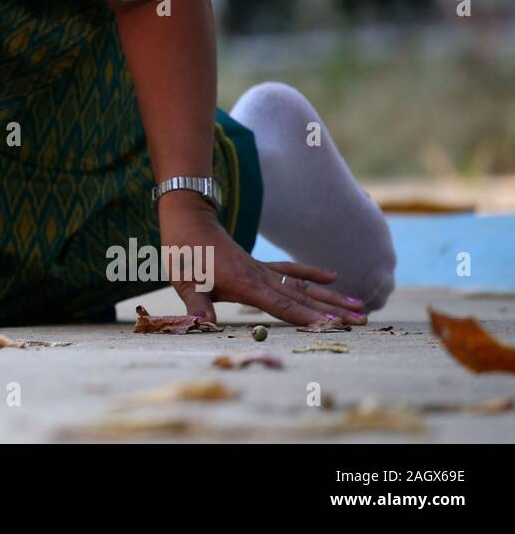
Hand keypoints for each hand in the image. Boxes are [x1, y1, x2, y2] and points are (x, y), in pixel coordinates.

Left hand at [157, 193, 366, 325]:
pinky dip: (311, 272)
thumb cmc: (183, 254)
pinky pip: (291, 271)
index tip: (333, 325)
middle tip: (362, 320)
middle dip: (332, 310)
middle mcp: (260, 277)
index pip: (282, 305)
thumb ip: (196, 304)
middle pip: (302, 297)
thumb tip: (203, 325)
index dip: (307, 317)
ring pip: (303, 285)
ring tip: (358, 305)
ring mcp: (262, 270)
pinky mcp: (259, 265)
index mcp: (245, 284)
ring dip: (330, 296)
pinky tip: (333, 276)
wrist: (187, 220)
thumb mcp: (184, 281)